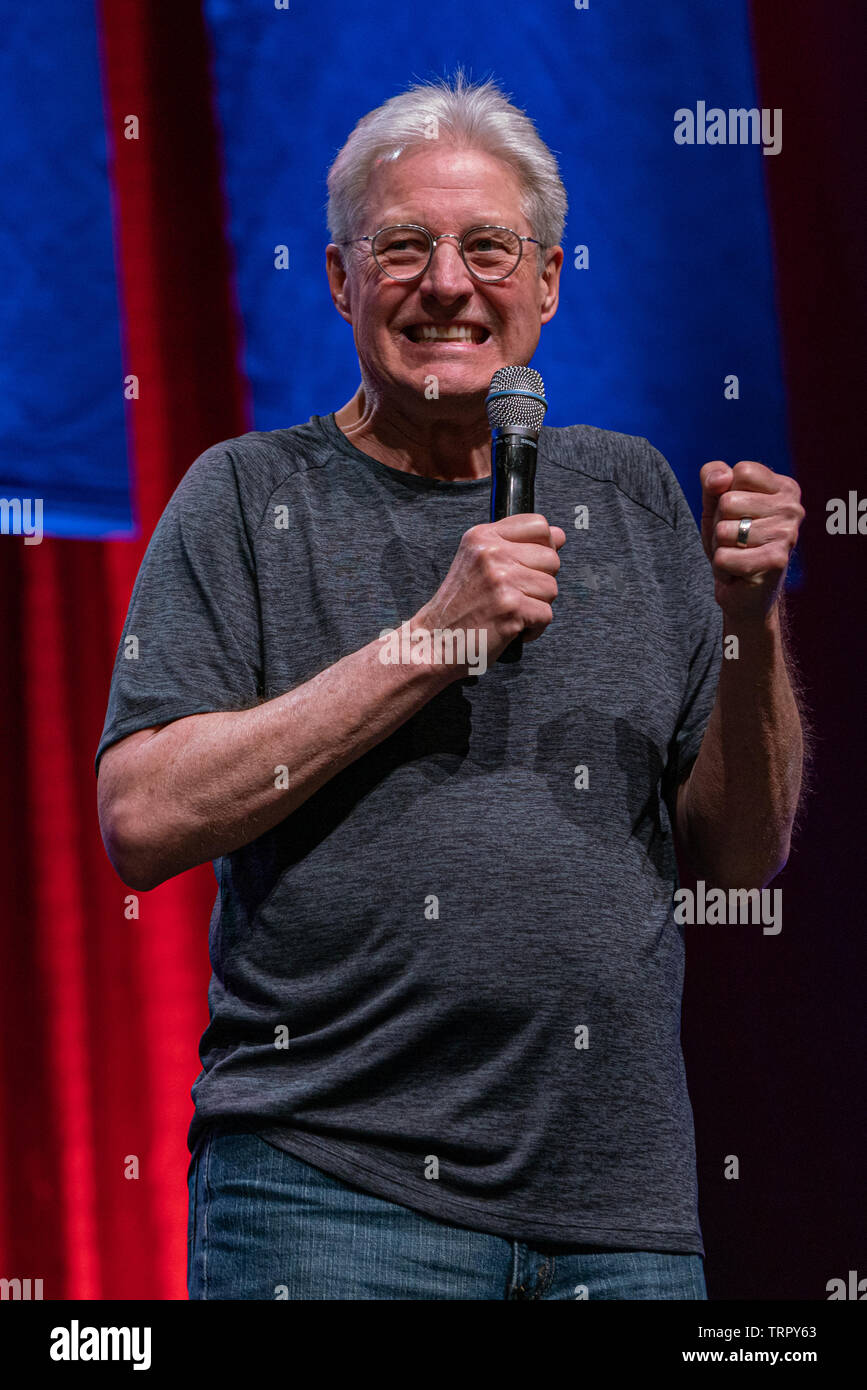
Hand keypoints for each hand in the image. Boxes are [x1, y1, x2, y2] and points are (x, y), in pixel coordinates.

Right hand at [415, 513, 565, 671]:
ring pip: (552, 588)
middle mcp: (491, 553)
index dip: (543, 546)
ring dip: (537, 606)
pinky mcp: (510, 608)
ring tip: (510, 612)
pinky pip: (546, 615)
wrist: (433, 641)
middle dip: (540, 581)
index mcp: (482, 536)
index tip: (529, 564)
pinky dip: (533, 628)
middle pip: (551, 558)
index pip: (538, 524)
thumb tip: (559, 535)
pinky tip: (511, 628)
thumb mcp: (477, 562)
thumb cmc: (459, 607)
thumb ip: (515, 545)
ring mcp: (501, 580)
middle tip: (514, 595)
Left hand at [699, 460, 803, 620]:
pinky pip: (724, 558)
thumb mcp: (716, 502)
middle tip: (734, 540)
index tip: (736, 513)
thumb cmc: (732, 540)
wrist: (742, 589)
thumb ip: (712, 476)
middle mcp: (792, 508)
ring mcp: (787, 534)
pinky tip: (736, 572)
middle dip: (719, 524)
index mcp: (784, 487)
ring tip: (737, 554)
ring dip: (720, 547)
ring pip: (723, 531)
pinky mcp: (776, 561)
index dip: (725, 493)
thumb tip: (721, 478)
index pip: (741, 472)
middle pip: (728, 501)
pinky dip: (721, 568)